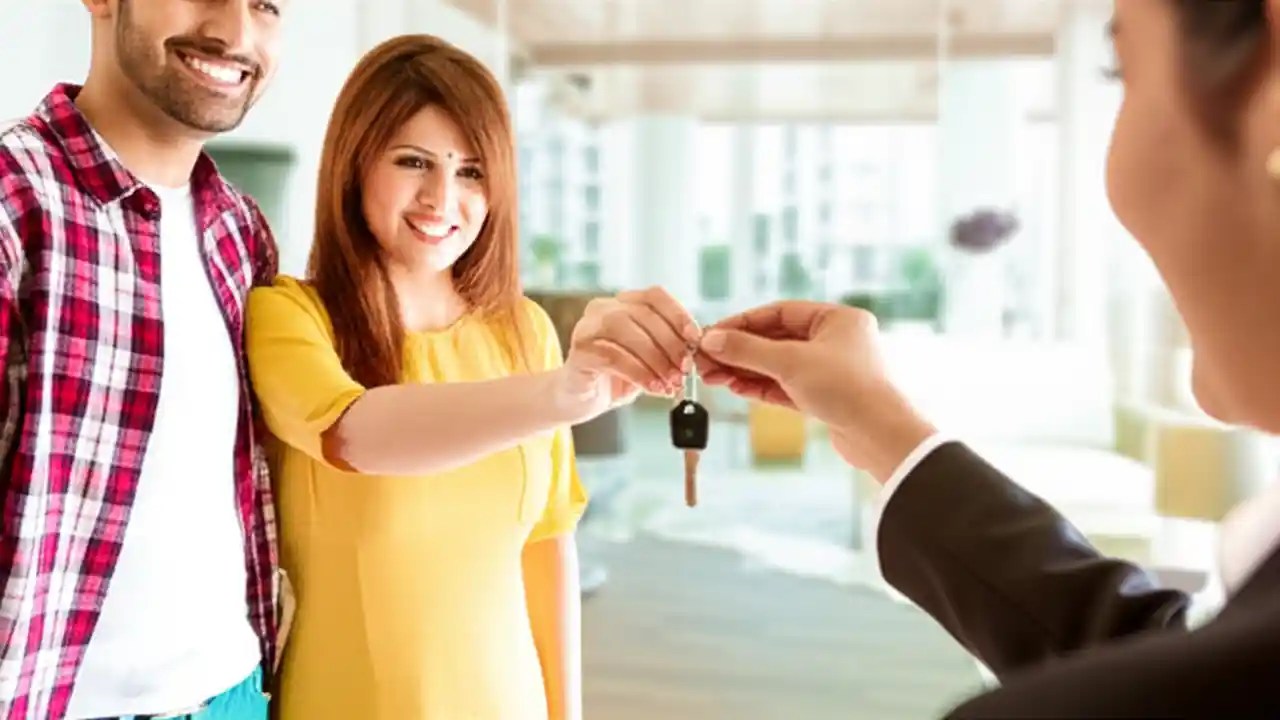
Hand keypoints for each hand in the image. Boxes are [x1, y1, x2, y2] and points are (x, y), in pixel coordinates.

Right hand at [555, 287, 700, 421]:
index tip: (695, 338)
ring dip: (655, 359)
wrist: (580, 400)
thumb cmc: (617, 377)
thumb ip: (668, 350)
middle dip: (670, 343)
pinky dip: (638, 373)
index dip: (678, 314)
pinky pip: (613, 356)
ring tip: (670, 382)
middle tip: (685, 369)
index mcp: (623, 303)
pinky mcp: (579, 350)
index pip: (655, 296)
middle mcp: (603, 308)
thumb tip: (697, 351)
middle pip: (643, 314)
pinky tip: (652, 387)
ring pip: (627, 332)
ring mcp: (587, 327)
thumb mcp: (649, 359)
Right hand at [696, 301, 934, 480]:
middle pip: (776, 340)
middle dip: (739, 351)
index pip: (779, 313)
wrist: (881, 436)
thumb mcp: (790, 362)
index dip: (742, 323)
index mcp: (837, 319)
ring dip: (745, 370)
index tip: (712, 334)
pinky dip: (761, 387)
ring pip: (779, 366)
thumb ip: (747, 350)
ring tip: (713, 376)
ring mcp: (831, 371)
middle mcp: (836, 341)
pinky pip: (786, 387)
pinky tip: (735, 387)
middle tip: (705, 359)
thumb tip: (711, 340)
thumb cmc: (847, 389)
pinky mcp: (826, 399)